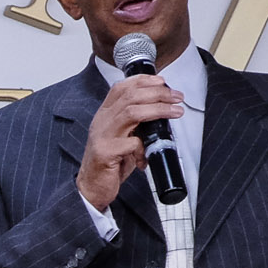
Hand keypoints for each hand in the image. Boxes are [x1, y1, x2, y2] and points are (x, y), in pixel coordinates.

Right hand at [78, 74, 181, 210]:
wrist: (91, 187)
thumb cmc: (109, 163)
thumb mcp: (121, 137)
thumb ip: (134, 123)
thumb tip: (160, 110)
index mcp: (105, 115)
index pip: (121, 88)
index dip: (142, 81)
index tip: (162, 81)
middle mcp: (102, 122)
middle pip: (130, 96)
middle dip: (157, 93)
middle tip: (176, 97)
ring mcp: (103, 136)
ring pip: (132, 112)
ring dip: (158, 109)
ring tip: (174, 112)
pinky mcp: (106, 153)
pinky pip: (131, 143)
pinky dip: (144, 148)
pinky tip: (145, 156)